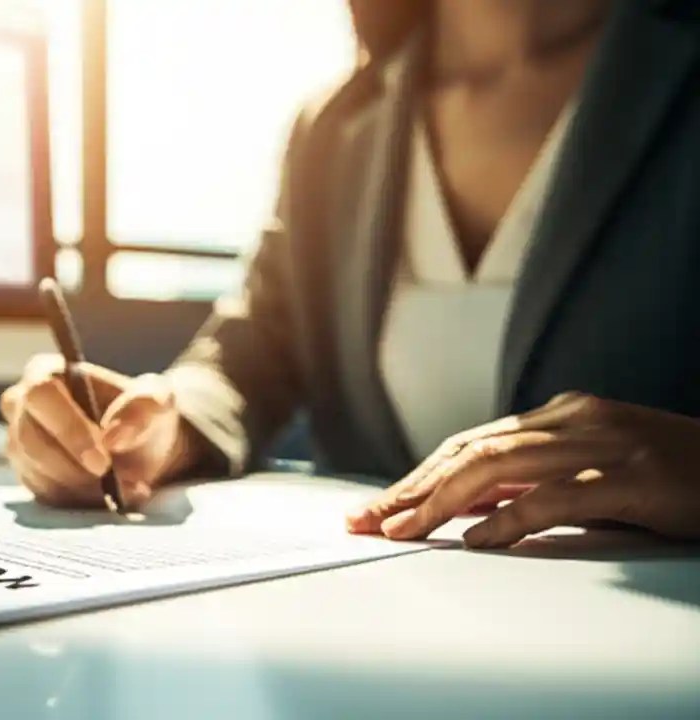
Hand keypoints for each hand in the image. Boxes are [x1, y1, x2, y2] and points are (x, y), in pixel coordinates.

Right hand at [0, 354, 194, 509]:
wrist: (142, 448)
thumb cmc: (143, 415)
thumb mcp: (157, 402)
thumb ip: (142, 409)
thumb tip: (114, 437)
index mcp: (46, 373)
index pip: (41, 394)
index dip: (69, 429)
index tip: (103, 461)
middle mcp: (21, 405)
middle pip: (32, 440)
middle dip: (77, 469)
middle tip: (120, 483)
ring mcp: (19, 442)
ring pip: (38, 473)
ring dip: (85, 489)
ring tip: (126, 488)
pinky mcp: (27, 475)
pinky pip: (44, 494)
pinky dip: (81, 501)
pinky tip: (110, 496)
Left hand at [346, 392, 699, 547]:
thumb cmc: (671, 478)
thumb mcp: (591, 472)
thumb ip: (534, 482)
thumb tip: (467, 509)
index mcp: (560, 416)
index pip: (469, 445)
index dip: (417, 476)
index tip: (378, 506)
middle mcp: (571, 421)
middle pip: (470, 452)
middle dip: (412, 488)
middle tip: (368, 520)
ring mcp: (600, 445)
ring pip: (498, 467)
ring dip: (441, 502)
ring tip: (403, 530)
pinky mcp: (628, 477)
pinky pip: (556, 496)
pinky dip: (510, 518)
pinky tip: (477, 539)